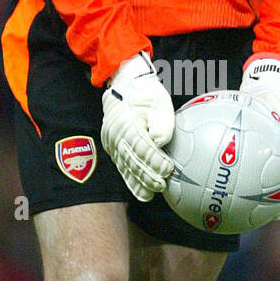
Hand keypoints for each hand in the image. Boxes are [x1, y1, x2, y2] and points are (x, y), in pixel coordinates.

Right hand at [101, 51, 174, 201]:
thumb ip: (161, 125)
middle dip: (146, 175)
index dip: (154, 159)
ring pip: (125, 166)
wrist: (125, 86)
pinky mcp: (113, 148)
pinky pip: (122, 166)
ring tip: (150, 194)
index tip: (168, 168)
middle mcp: (115, 134)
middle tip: (161, 185)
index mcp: (127, 122)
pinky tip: (141, 192)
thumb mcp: (159, 104)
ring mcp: (111, 142)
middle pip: (132, 159)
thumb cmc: (146, 95)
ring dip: (138, 182)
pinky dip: (131, 180)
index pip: (141, 145)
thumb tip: (160, 144)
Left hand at [239, 56, 279, 210]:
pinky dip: (239, 172)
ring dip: (258, 192)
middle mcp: (279, 153)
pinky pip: (245, 162)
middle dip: (277, 200)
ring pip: (263, 175)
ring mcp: (266, 150)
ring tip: (249, 207)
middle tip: (272, 216)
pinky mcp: (254, 145)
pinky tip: (224, 179)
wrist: (264, 83)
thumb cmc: (278, 97)